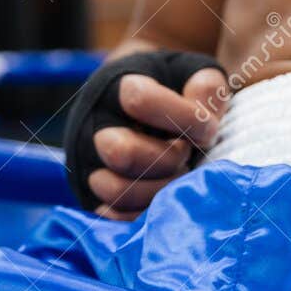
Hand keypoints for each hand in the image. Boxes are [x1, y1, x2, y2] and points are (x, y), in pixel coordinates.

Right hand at [62, 51, 227, 217]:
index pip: (138, 98)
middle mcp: (90, 122)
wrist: (139, 104)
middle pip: (121, 152)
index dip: (181, 115)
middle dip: (166, 159)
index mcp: (114, 85)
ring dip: (158, 190)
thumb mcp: (193, 73)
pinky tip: (163, 198)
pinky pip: (112, 217)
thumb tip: (203, 118)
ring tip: (176, 175)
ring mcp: (86, 161)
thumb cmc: (172, 89)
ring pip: (116, 191)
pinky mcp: (89, 195)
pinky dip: (143, 214)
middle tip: (185, 153)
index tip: (204, 124)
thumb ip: (205, 87)